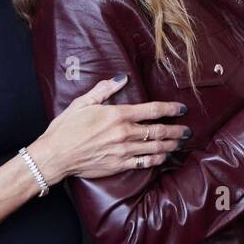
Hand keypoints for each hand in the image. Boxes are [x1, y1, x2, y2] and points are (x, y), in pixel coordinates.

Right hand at [28, 75, 189, 183]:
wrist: (55, 155)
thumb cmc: (65, 128)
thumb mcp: (82, 103)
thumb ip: (104, 90)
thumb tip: (122, 78)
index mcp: (117, 115)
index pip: (151, 110)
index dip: (170, 108)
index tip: (182, 108)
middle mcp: (124, 133)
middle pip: (158, 130)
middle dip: (176, 130)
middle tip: (188, 130)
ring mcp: (123, 151)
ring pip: (155, 147)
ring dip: (171, 145)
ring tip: (181, 143)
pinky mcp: (119, 165)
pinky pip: (145, 163)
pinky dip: (158, 159)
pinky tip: (164, 156)